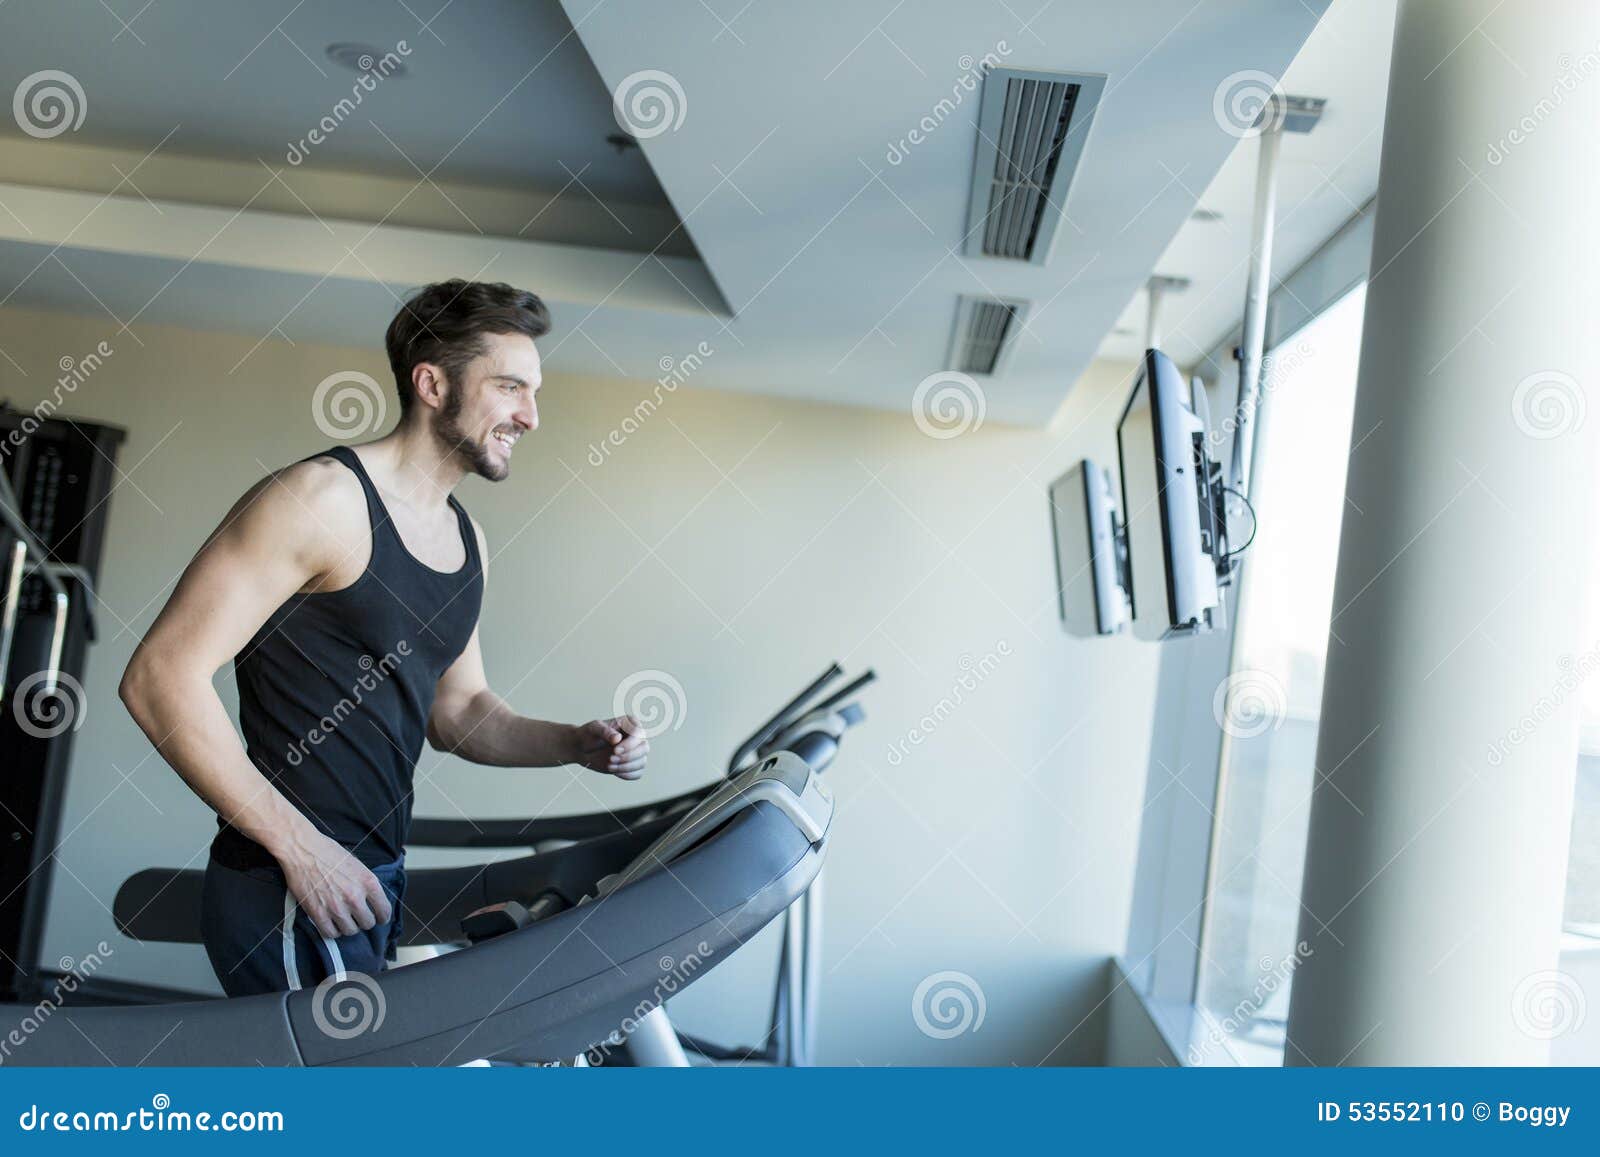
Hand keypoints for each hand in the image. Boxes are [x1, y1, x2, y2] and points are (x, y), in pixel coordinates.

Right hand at [274, 826, 392, 938]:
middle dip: (365, 921)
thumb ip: (366, 884)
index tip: (380, 918)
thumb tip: (372, 901)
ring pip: (350, 931)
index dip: (383, 916)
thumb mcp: (357, 865)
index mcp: (368, 882)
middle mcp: (355, 897)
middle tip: (358, 917)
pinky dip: (333, 931)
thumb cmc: (328, 852)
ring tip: (345, 919)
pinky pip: (331, 933)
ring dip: (349, 927)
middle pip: (368, 923)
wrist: (303, 850)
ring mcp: (336, 907)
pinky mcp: (318, 913)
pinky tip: (332, 924)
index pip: (384, 910)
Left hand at [569, 715, 649, 779]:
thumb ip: (605, 731)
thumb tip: (617, 738)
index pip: (639, 733)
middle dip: (628, 757)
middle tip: (610, 759)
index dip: (629, 744)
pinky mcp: (631, 764)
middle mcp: (636, 737)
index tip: (615, 750)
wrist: (581, 748)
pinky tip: (615, 772)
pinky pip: (638, 773)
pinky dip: (627, 775)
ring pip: (642, 762)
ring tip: (609, 766)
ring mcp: (635, 751)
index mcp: (629, 723)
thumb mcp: (593, 729)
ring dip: (626, 767)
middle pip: (644, 748)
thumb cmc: (587, 734)